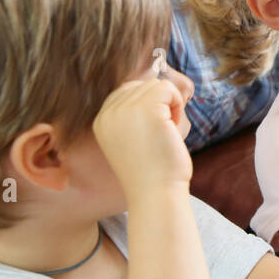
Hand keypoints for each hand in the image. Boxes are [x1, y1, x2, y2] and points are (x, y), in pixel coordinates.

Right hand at [93, 75, 194, 193]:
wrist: (155, 194)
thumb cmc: (151, 171)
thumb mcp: (132, 138)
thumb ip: (134, 114)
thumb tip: (157, 84)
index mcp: (101, 120)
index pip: (127, 91)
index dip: (147, 106)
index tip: (151, 133)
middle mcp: (108, 112)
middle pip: (142, 85)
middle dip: (159, 106)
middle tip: (160, 134)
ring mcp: (126, 109)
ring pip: (156, 84)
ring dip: (169, 106)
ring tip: (165, 133)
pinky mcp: (147, 108)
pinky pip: (168, 88)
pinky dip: (177, 105)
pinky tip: (172, 128)